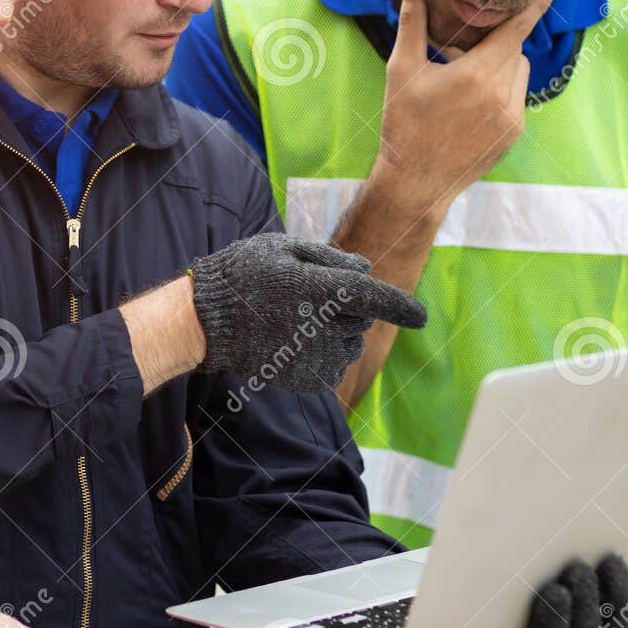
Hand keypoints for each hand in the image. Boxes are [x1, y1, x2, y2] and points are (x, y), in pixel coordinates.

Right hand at [190, 233, 426, 393]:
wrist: (206, 321)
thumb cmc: (243, 276)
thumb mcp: (283, 248)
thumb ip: (329, 257)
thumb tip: (365, 268)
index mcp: (319, 289)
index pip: (373, 297)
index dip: (401, 307)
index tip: (421, 318)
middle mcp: (323, 326)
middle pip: (361, 319)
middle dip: (348, 309)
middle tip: (309, 299)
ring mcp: (316, 356)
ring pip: (351, 345)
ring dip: (339, 334)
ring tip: (299, 324)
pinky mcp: (309, 379)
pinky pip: (335, 367)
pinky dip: (325, 356)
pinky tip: (296, 345)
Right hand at [372, 0, 552, 217]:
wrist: (415, 180)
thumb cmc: (404, 122)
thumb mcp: (402, 68)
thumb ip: (412, 20)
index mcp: (476, 74)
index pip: (516, 29)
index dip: (534, 6)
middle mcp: (502, 94)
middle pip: (513, 49)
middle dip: (494, 44)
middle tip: (461, 57)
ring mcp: (512, 116)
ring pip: (518, 71)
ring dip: (500, 66)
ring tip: (464, 83)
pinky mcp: (515, 132)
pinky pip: (517, 96)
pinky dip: (501, 91)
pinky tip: (470, 107)